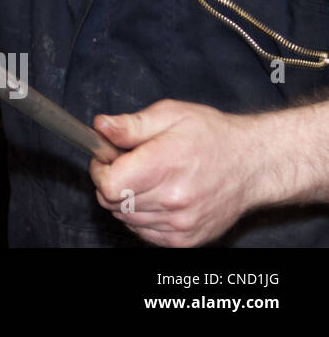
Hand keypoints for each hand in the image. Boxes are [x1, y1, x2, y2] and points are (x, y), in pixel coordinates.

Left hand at [89, 99, 261, 246]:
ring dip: (125, 201)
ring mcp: (181, 223)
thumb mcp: (170, 115)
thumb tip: (100, 126)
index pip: (109, 185)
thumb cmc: (212, 136)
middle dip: (111, 183)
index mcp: (165, 165)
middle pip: (113, 203)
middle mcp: (174, 199)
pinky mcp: (187, 239)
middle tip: (127, 166)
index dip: (100, 171)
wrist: (253, 165)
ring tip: (146, 180)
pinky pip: (145, 233)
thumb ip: (131, 124)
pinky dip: (141, 217)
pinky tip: (154, 198)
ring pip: (127, 219)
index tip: (106, 159)